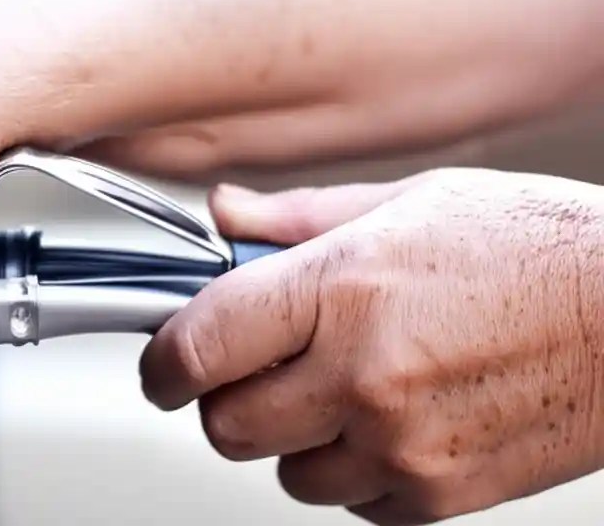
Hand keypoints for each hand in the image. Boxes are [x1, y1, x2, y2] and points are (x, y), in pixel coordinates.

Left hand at [140, 169, 603, 523]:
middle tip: (254, 367)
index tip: (162, 364)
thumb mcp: (409, 202)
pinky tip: (391, 418)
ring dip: (292, 437)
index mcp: (341, 289)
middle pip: (225, 425)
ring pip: (283, 472)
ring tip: (341, 386)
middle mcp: (363, 375)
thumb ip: (297, 220)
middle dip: (224, 399)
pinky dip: (353, 469)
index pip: (197, 348)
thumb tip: (225, 216)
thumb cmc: (537, 248)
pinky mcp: (439, 496)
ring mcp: (402, 444)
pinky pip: (351, 502)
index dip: (161, 362)